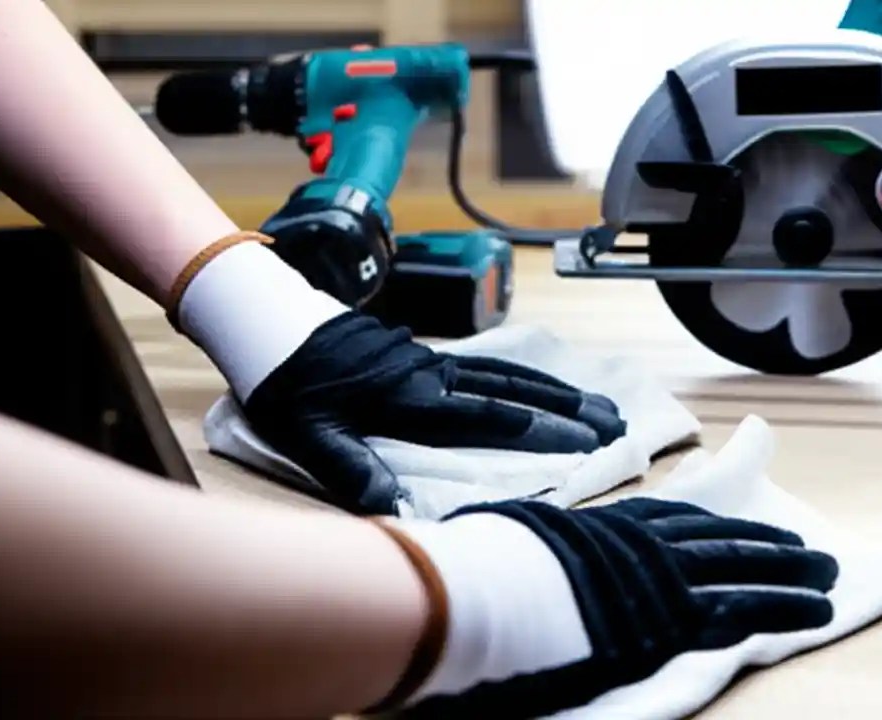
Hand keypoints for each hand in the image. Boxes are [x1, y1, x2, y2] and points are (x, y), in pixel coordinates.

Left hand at [240, 311, 627, 514]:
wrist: (267, 325)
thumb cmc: (288, 387)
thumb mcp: (309, 435)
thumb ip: (351, 468)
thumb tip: (394, 506)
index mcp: (412, 399)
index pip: (491, 418)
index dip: (542, 432)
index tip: (586, 443)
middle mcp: (433, 376)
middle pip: (514, 392)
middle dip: (568, 410)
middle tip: (614, 424)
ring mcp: (431, 360)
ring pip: (507, 373)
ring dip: (556, 390)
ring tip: (597, 404)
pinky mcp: (424, 353)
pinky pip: (488, 364)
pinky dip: (526, 374)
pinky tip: (543, 384)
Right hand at [384, 497, 837, 718]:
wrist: (478, 597)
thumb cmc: (476, 573)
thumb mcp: (499, 541)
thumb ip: (512, 537)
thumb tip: (480, 532)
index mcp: (605, 529)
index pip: (672, 520)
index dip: (714, 525)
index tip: (740, 528)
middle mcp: (640, 545)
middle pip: (719, 538)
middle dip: (767, 544)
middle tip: (807, 552)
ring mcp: (660, 579)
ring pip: (744, 567)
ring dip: (792, 572)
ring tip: (829, 577)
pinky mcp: (673, 619)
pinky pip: (745, 609)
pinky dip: (787, 606)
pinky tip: (819, 610)